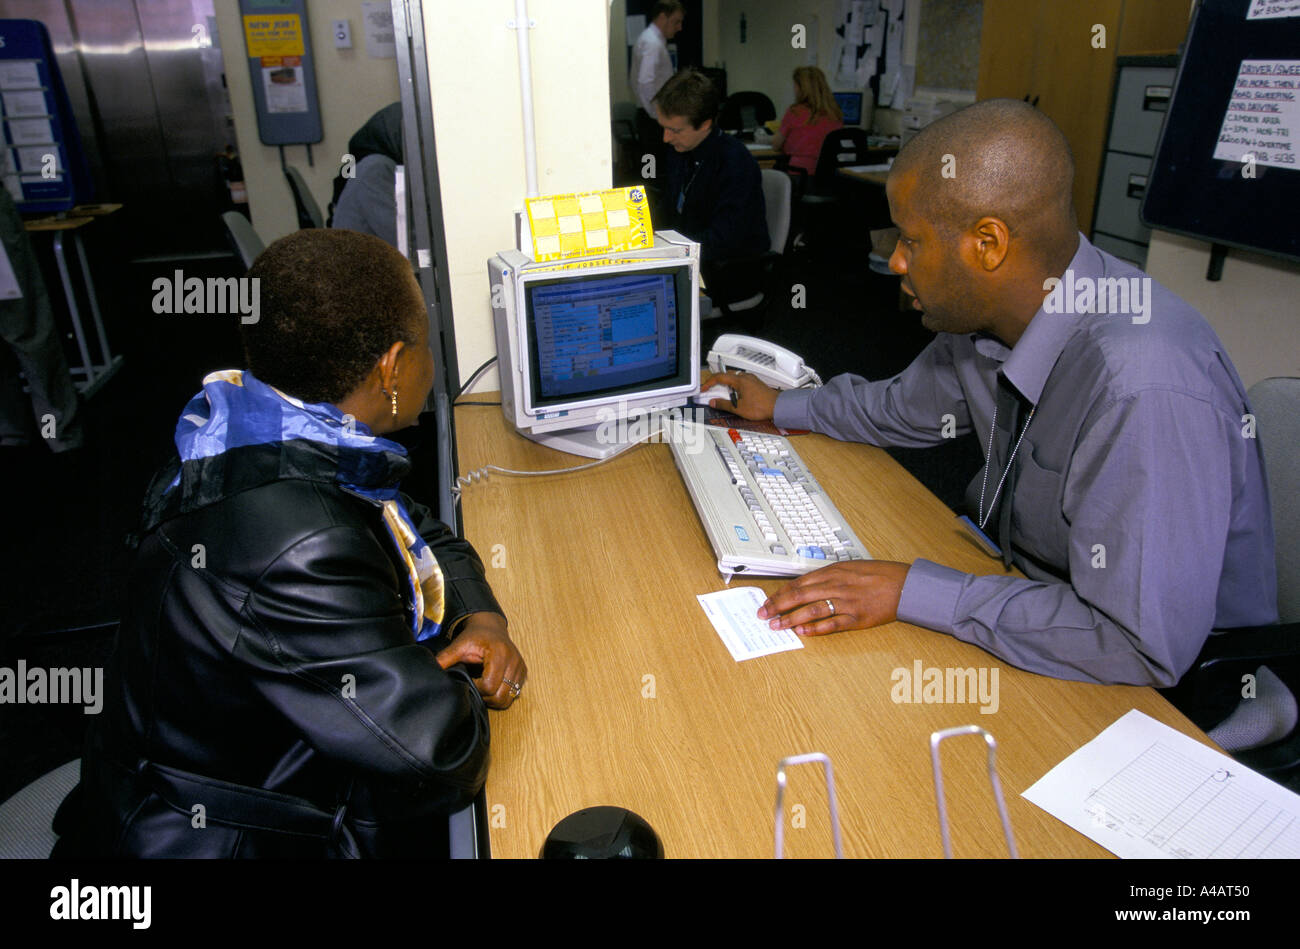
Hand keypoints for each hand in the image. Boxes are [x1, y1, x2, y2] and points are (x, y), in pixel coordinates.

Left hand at [435, 612, 526, 708]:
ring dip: (494, 697)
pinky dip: (503, 693)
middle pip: (501, 696)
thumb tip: (432, 671)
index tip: (470, 680)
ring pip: (509, 698)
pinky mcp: (523, 672)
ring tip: (484, 686)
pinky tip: (493, 683)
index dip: (477, 688)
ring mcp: (520, 668)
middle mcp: (513, 661)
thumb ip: (445, 659)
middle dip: (486, 696)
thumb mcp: (459, 645)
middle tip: (476, 686)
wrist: (491, 626)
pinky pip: (515, 693)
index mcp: (499, 653)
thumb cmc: (475, 635)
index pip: (490, 686)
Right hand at [699, 371, 778, 421]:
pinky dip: (735, 386)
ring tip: (725, 396)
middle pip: (727, 375)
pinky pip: (742, 381)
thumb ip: (724, 404)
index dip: (709, 382)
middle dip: (718, 382)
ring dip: (727, 385)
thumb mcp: (739, 408)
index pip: (719, 377)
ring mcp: (752, 380)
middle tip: (712, 390)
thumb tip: (714, 402)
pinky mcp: (756, 384)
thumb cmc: (762, 406)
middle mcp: (746, 377)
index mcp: (740, 381)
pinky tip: (737, 396)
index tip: (704, 388)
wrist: (778, 407)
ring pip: (735, 378)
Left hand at [756, 561, 911, 635]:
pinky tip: (803, 632)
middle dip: (778, 606)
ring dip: (791, 619)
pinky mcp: (857, 618)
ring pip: (811, 610)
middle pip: (799, 596)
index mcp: (833, 572)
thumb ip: (828, 576)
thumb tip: (804, 586)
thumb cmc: (877, 574)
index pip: (798, 583)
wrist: (904, 584)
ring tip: (777, 626)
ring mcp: (846, 602)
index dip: (780, 593)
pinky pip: (832, 624)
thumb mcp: (850, 567)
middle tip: (764, 615)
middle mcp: (836, 585)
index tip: (767, 601)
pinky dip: (816, 628)